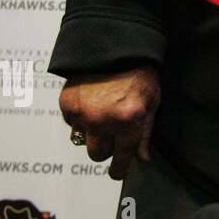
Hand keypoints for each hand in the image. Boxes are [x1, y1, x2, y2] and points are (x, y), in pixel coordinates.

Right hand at [59, 66, 160, 180]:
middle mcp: (104, 121)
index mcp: (129, 121)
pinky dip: (79, 117)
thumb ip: (145, 133)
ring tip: (102, 112)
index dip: (119, 170)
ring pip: (82, 140)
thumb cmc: (139, 73)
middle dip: (106, 148)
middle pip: (97, 154)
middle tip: (112, 134)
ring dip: (91, 133)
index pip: (122, 159)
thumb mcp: (151, 102)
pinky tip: (90, 101)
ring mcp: (83, 113)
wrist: (116, 45)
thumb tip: (141, 159)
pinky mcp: (67, 104)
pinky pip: (71, 123)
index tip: (117, 172)